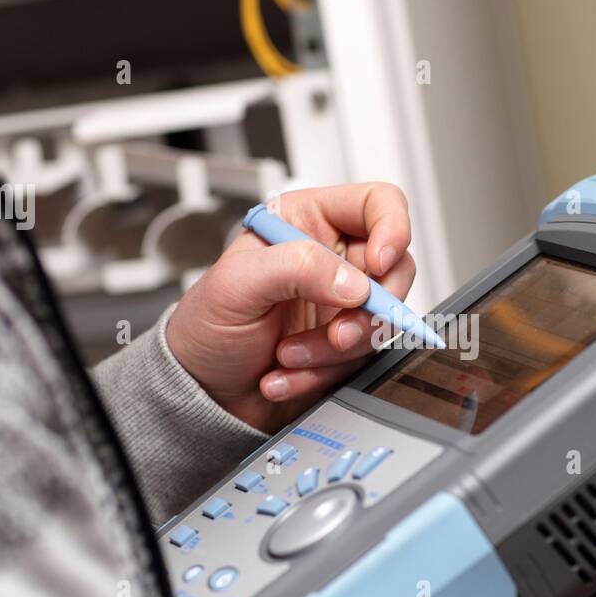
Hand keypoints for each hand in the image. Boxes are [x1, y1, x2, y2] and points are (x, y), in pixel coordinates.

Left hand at [165, 183, 415, 431]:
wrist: (200, 391)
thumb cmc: (205, 328)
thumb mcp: (238, 285)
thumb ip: (298, 268)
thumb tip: (356, 283)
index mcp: (306, 223)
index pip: (377, 204)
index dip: (392, 229)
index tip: (378, 264)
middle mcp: (332, 260)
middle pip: (395, 268)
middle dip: (368, 310)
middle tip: (336, 333)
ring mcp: (341, 305)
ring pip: (381, 321)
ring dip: (335, 349)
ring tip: (288, 355)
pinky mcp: (345, 347)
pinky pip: (363, 359)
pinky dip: (324, 372)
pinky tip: (286, 373)